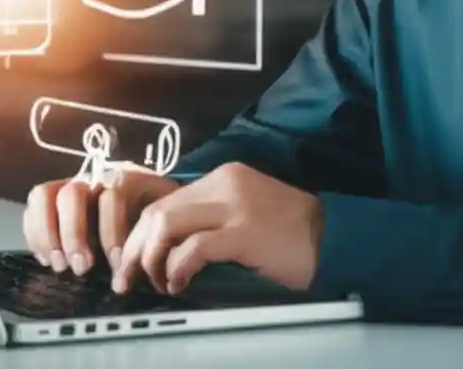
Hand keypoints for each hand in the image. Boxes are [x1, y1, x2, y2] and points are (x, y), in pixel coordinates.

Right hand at [22, 164, 179, 275]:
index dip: (112, 232)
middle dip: (73, 234)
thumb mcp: (165, 219)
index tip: (117, 264)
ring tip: (58, 266)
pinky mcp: (54, 198)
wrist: (152, 197)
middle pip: (72, 194)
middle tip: (81, 268)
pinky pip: (33, 207)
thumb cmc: (158, 214)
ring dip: (46, 234)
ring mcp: (70, 184)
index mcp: (127, 178)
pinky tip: (46, 259)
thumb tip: (143, 265)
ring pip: (43, 195)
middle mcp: (94, 177)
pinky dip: (34, 234)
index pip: (112, 197)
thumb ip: (154, 235)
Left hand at [114, 162, 323, 295]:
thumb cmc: (291, 232)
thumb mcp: (246, 210)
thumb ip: (211, 217)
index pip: (163, 201)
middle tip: (129, 279)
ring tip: (158, 284)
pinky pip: (193, 248)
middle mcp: (225, 184)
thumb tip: (168, 246)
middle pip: (157, 213)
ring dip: (152, 261)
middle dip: (135, 250)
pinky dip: (177, 269)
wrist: (334, 237)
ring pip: (166, 226)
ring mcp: (235, 206)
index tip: (131, 261)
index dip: (139, 236)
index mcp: (223, 178)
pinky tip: (179, 283)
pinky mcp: (245, 232)